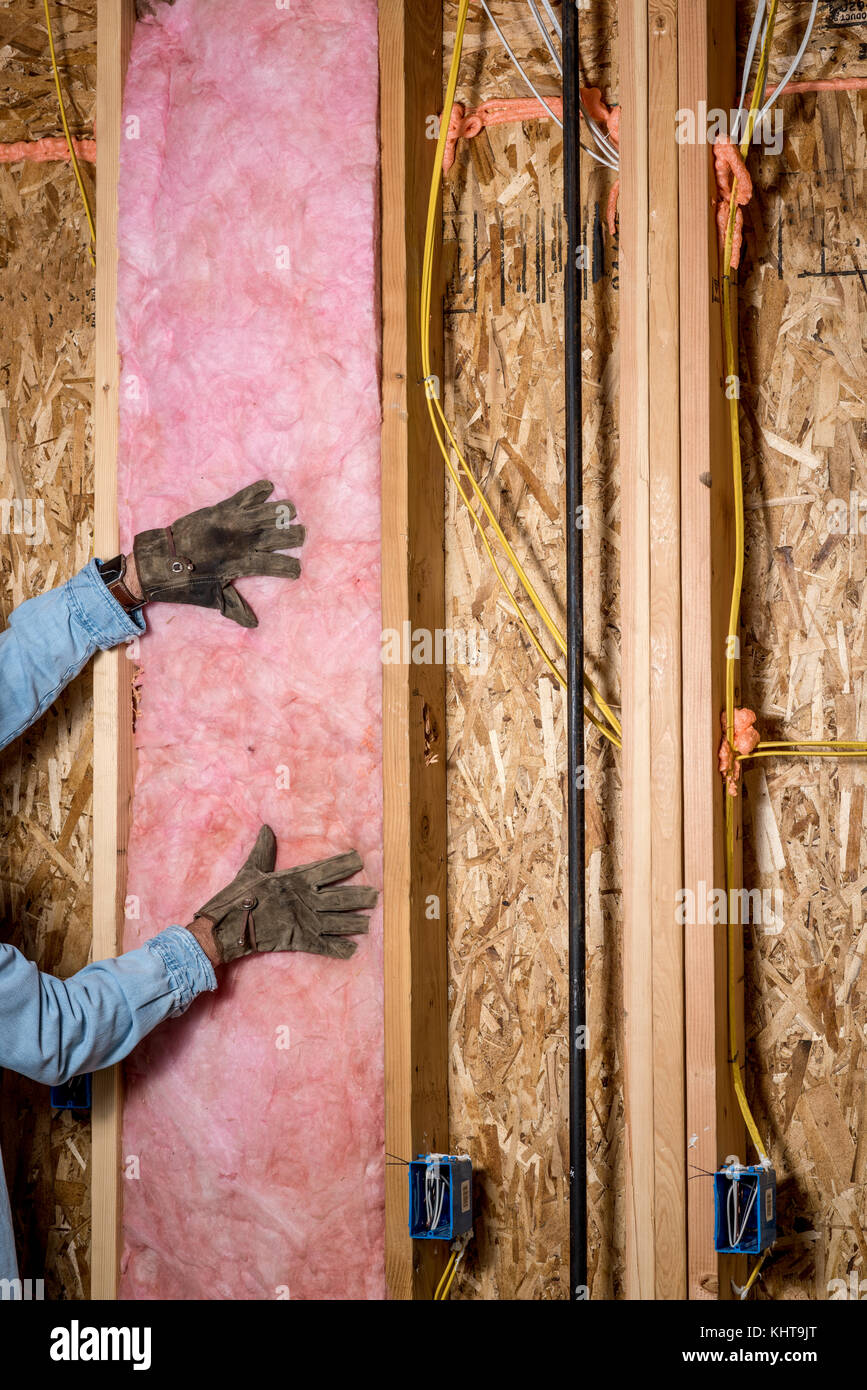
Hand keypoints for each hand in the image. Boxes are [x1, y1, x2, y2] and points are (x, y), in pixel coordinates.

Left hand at [132, 480, 304, 626]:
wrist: (161, 558)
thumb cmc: (189, 581)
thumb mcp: (214, 599)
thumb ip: (236, 608)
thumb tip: (254, 624)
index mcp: (244, 563)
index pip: (278, 565)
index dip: (291, 567)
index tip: (298, 570)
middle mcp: (245, 541)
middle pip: (281, 535)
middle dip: (295, 536)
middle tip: (300, 535)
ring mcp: (236, 522)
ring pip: (270, 512)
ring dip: (284, 511)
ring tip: (291, 511)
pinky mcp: (224, 508)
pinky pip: (248, 494)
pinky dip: (260, 490)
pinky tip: (269, 488)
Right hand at [195, 826, 377, 963]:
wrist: (227, 926)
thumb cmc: (238, 896)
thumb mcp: (252, 868)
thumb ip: (264, 849)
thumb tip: (267, 828)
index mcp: (296, 879)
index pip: (328, 869)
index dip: (345, 864)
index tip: (360, 860)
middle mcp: (306, 899)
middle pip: (340, 897)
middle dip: (360, 897)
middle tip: (376, 896)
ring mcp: (305, 921)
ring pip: (338, 922)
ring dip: (355, 923)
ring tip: (370, 923)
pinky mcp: (300, 940)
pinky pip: (325, 946)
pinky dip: (339, 949)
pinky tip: (353, 949)